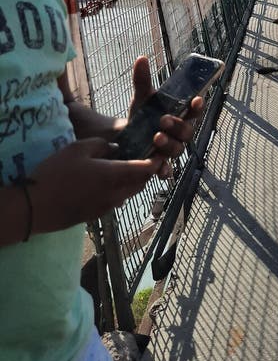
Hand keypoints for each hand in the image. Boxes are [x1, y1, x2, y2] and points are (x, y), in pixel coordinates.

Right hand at [29, 138, 160, 232]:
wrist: (34, 207)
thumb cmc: (56, 173)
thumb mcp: (78, 148)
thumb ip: (101, 145)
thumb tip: (116, 148)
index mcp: (115, 176)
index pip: (146, 169)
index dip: (156, 160)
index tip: (159, 151)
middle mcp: (116, 194)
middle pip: (141, 183)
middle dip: (146, 171)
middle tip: (144, 156)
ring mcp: (106, 207)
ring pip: (129, 193)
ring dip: (133, 182)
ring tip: (126, 167)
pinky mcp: (95, 215)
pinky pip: (116, 201)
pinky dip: (119, 191)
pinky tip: (106, 181)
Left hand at [126, 57, 203, 173]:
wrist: (126, 140)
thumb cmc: (142, 117)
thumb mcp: (142, 98)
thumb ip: (142, 80)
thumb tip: (141, 58)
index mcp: (179, 115)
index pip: (195, 111)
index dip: (198, 107)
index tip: (196, 100)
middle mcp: (179, 134)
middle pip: (188, 132)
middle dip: (178, 126)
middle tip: (163, 120)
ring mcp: (170, 150)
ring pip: (178, 150)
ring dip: (169, 143)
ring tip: (156, 137)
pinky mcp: (159, 165)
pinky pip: (167, 171)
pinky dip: (164, 170)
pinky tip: (158, 168)